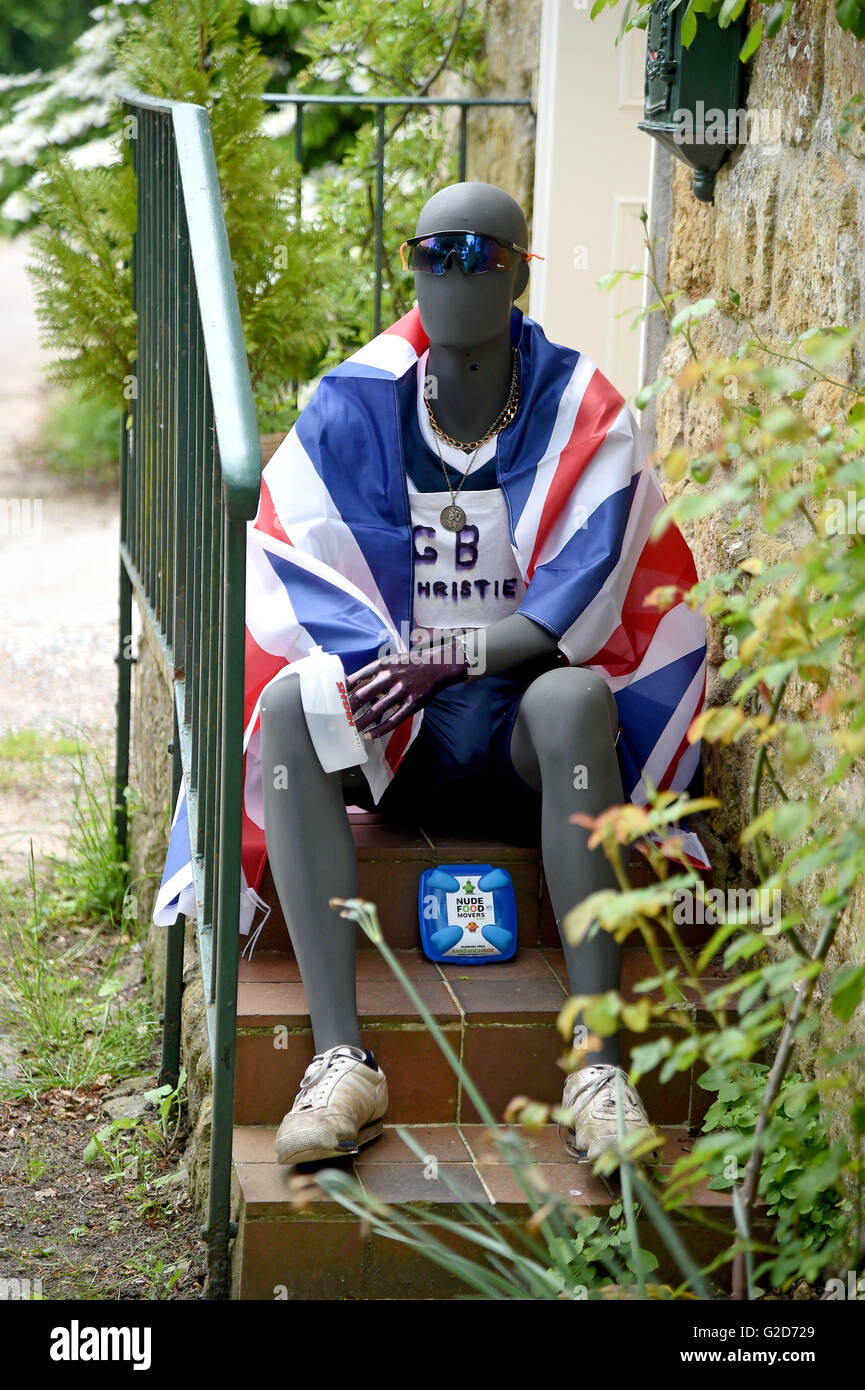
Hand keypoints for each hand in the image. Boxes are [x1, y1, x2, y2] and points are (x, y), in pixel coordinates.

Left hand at [346, 641, 469, 739]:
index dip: (343, 691)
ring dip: (361, 722)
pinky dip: (379, 730)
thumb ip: (372, 672)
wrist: (437, 666)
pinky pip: (393, 720)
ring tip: (352, 730)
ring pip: (376, 711)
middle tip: (338, 719)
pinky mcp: (412, 704)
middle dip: (348, 709)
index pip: (356, 679)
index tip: (334, 701)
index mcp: (382, 666)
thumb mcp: (390, 661)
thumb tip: (351, 684)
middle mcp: (390, 677)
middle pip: (362, 696)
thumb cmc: (409, 664)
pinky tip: (370, 735)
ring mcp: (401, 692)